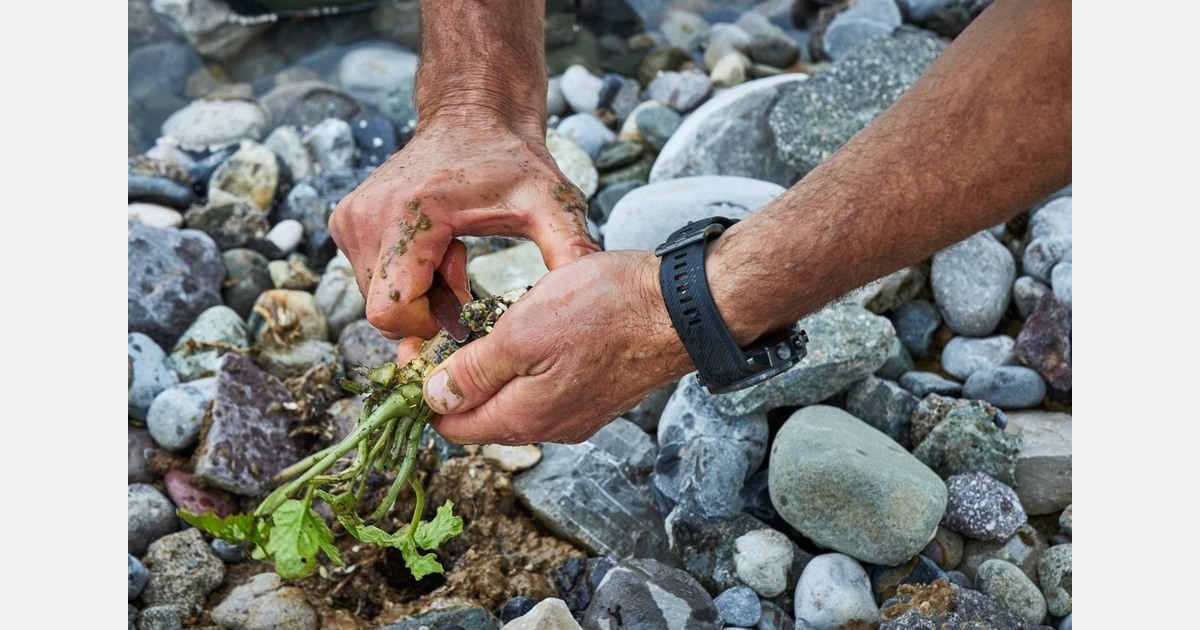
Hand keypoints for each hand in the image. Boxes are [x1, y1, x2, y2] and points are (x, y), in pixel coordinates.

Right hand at [328, 118, 599, 339]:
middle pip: (384, 309)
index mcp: (410, 214)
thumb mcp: (551, 203)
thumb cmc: (514, 161)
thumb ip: (570, 248)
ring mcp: (350, 218)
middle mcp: (367, 216)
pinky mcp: (346, 220)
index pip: (389, 311)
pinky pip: (372, 276)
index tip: (465, 307)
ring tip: (455, 255)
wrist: (474, 113)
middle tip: (465, 272)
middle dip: (427, 306)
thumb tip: (590, 295)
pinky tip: (439, 246)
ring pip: (377, 296)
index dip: (427, 325)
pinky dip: (406, 274)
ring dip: (419, 291)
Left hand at [406, 250, 693, 444]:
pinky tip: (535, 330)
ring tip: (494, 322)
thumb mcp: (522, 331)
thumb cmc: (606, 310)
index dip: (427, 392)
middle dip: (460, 379)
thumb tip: (432, 399)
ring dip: (496, 368)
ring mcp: (578, 413)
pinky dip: (530, 364)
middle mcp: (551, 427)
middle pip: (483, 414)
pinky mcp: (598, 394)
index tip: (421, 350)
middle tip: (454, 328)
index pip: (452, 427)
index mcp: (525, 418)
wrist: (683, 308)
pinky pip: (547, 388)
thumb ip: (474, 371)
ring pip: (516, 398)